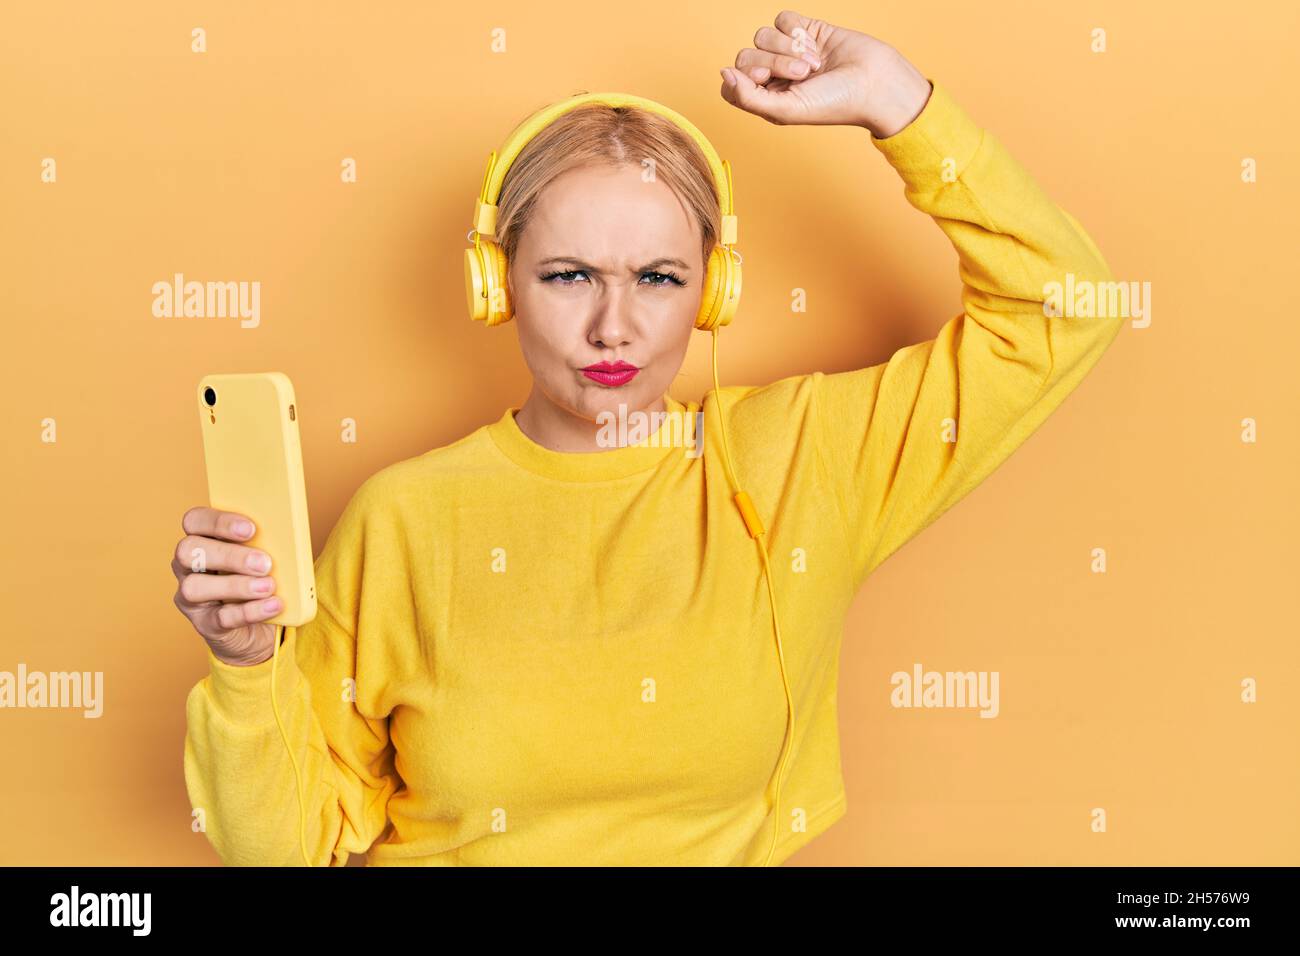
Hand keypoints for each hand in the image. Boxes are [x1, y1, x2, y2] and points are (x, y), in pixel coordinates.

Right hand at [172, 507, 279, 665]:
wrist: (261, 627)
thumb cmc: (261, 579)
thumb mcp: (264, 557)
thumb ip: (267, 543)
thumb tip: (288, 535)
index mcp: (203, 539)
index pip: (195, 521)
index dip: (219, 522)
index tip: (250, 528)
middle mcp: (188, 566)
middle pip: (188, 550)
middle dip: (228, 554)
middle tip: (264, 562)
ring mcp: (191, 597)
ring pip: (194, 586)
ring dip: (236, 585)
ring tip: (268, 586)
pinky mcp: (205, 624)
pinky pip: (220, 618)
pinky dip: (250, 611)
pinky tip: (273, 605)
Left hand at [719, 9, 932, 137]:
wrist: (873, 82)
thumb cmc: (833, 103)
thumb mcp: (785, 110)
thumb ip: (747, 98)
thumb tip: (724, 73)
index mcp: (765, 99)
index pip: (731, 83)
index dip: (743, 78)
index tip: (766, 82)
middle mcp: (773, 75)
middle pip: (746, 56)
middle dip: (775, 62)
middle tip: (804, 75)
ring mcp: (787, 51)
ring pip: (762, 35)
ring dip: (790, 48)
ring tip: (815, 63)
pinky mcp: (803, 29)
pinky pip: (782, 19)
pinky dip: (798, 30)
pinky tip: (816, 45)